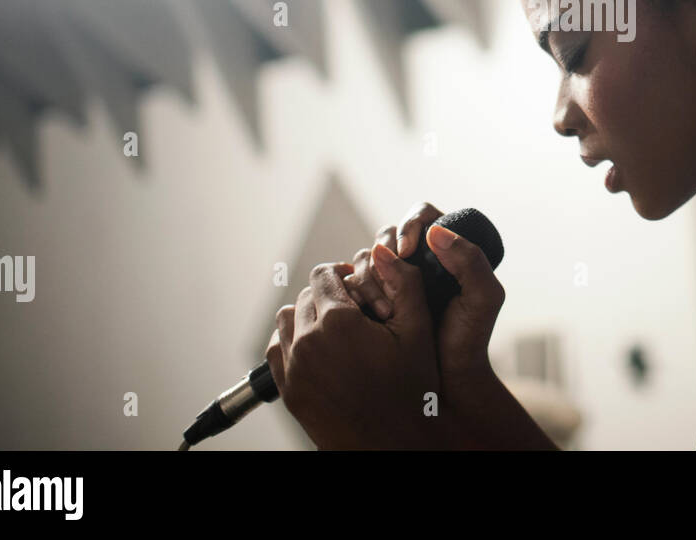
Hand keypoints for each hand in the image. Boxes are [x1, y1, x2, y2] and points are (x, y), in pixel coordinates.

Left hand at [264, 259, 450, 449]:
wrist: (394, 445)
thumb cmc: (412, 392)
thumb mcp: (418, 332)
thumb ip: (404, 283)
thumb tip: (382, 250)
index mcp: (338, 322)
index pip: (325, 274)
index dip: (343, 274)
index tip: (358, 287)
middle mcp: (308, 342)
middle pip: (305, 294)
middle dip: (328, 296)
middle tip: (355, 312)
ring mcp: (294, 368)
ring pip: (287, 319)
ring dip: (308, 316)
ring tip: (336, 330)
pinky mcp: (289, 390)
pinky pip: (277, 350)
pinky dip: (294, 343)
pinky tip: (320, 351)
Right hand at [344, 202, 505, 392]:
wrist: (445, 379)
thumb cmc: (468, 338)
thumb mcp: (483, 298)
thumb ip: (471, 260)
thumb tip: (435, 232)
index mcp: (448, 248)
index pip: (422, 215)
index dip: (410, 225)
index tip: (408, 251)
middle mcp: (418, 258)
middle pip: (389, 233)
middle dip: (385, 252)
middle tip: (391, 279)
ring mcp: (393, 278)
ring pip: (368, 256)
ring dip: (369, 275)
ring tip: (383, 307)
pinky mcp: (372, 297)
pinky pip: (353, 280)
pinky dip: (355, 289)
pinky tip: (366, 310)